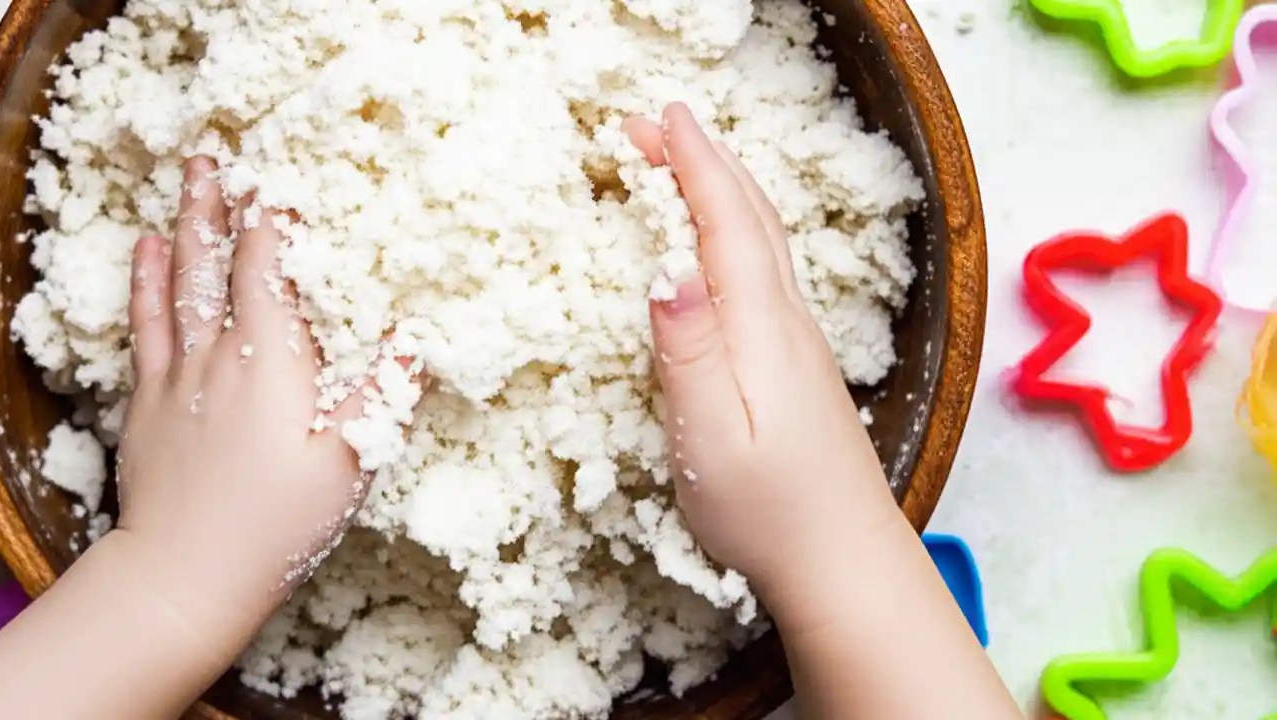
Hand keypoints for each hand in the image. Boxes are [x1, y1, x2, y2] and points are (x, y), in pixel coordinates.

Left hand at [115, 156, 363, 652]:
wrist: (185, 573)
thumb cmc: (277, 521)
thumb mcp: (349, 461)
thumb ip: (383, 393)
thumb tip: (418, 337)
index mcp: (272, 362)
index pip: (271, 272)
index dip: (276, 222)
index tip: (281, 180)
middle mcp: (219, 355)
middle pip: (217, 263)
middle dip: (220, 205)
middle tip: (218, 156)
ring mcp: (177, 376)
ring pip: (178, 283)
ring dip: (184, 227)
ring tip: (188, 182)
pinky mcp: (148, 403)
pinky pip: (145, 326)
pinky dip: (144, 283)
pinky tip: (144, 252)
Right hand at [626, 105, 1020, 719]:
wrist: (844, 559)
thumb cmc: (769, 511)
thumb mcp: (709, 438)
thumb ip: (688, 353)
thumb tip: (665, 269)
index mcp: (761, 329)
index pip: (726, 223)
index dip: (692, 163)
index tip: (658, 118)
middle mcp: (788, 322)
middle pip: (752, 218)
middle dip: (705, 160)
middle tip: (656, 123)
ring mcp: (800, 342)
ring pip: (766, 241)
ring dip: (724, 189)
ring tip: (685, 162)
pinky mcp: (800, 366)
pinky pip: (768, 271)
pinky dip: (739, 230)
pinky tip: (725, 244)